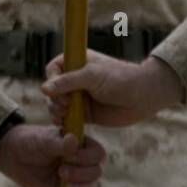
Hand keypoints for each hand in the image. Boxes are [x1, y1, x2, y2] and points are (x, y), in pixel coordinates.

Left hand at [0, 124, 105, 186]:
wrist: (14, 155)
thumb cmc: (31, 141)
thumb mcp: (43, 140)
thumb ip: (59, 143)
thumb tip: (74, 141)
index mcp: (81, 144)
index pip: (98, 153)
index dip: (87, 157)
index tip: (68, 157)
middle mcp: (81, 160)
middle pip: (97, 171)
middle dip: (81, 174)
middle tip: (61, 170)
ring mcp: (75, 176)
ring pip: (93, 186)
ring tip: (65, 185)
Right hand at [41, 50, 183, 127]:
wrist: (143, 97)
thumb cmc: (120, 79)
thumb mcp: (92, 76)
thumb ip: (68, 82)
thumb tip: (44, 89)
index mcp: (77, 62)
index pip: (53, 69)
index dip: (52, 80)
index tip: (58, 90)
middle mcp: (76, 79)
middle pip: (52, 90)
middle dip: (54, 99)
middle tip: (65, 106)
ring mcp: (79, 97)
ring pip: (57, 105)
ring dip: (56, 111)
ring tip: (65, 115)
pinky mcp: (85, 113)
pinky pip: (68, 118)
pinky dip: (64, 122)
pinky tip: (66, 125)